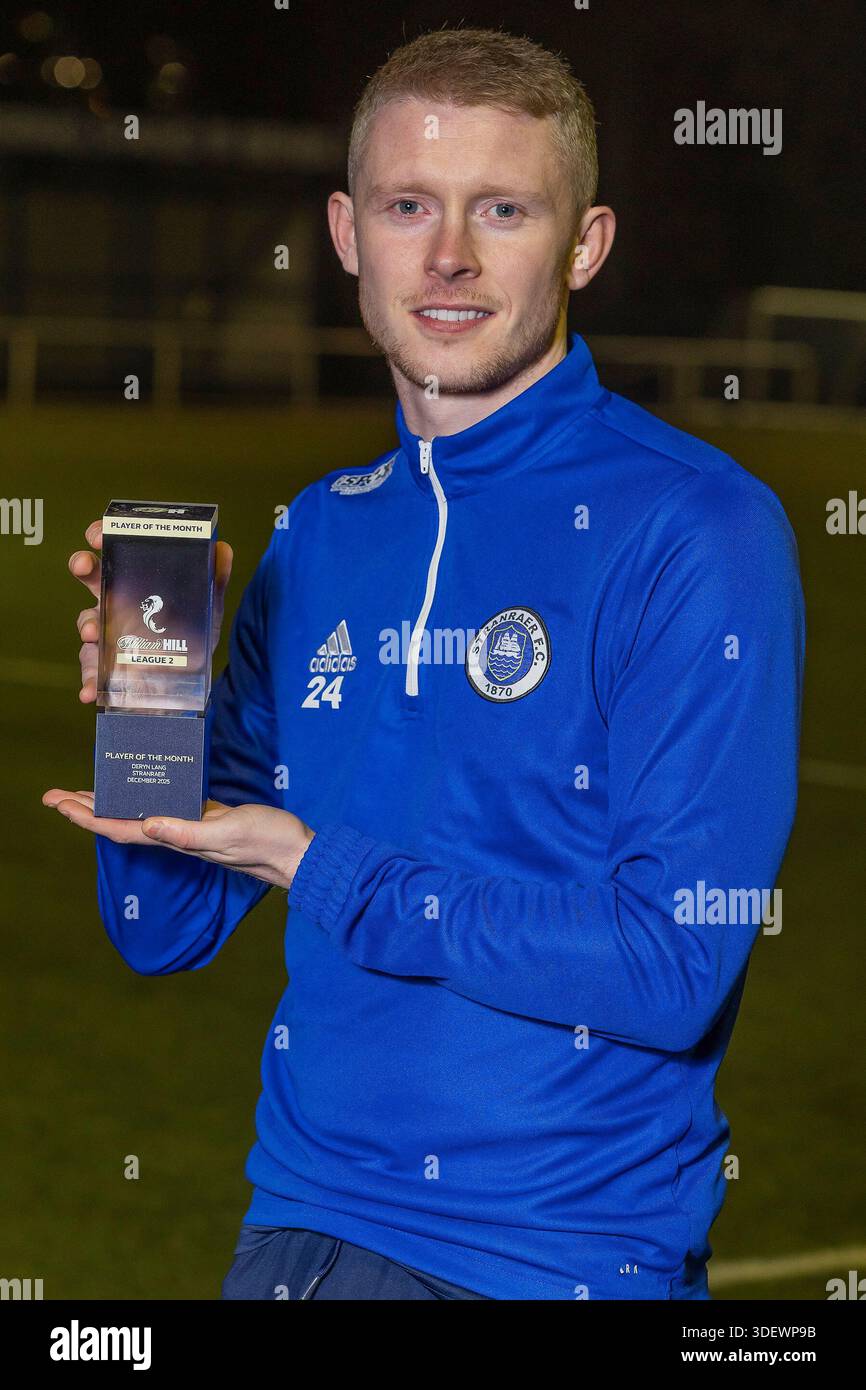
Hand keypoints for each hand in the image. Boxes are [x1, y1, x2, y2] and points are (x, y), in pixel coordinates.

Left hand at [41, 789, 314, 890]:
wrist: (296, 851)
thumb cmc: (267, 842)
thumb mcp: (229, 833)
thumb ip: (190, 832)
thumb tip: (148, 825)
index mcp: (176, 838)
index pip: (119, 829)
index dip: (86, 817)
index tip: (58, 802)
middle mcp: (176, 834)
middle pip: (119, 822)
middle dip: (85, 809)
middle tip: (54, 794)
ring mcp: (189, 826)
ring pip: (137, 814)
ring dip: (108, 803)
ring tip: (84, 790)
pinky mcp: (205, 816)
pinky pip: (162, 804)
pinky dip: (143, 795)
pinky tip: (140, 783)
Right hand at [70, 519, 234, 703]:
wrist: (184, 685)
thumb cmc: (188, 637)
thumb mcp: (206, 608)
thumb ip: (214, 581)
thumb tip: (223, 549)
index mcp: (135, 583)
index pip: (113, 552)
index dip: (102, 537)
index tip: (101, 534)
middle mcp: (115, 603)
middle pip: (91, 577)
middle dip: (83, 565)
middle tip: (84, 563)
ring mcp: (105, 634)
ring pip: (88, 622)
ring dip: (87, 625)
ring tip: (94, 634)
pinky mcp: (102, 665)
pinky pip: (91, 672)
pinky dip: (88, 682)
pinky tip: (90, 692)